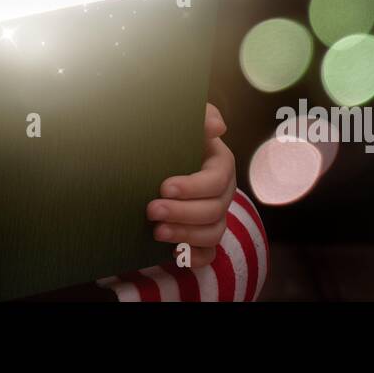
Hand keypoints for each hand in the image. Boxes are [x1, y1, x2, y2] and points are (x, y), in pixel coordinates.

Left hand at [147, 103, 235, 269]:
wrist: (152, 160)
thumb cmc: (169, 137)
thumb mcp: (183, 121)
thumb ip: (201, 115)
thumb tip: (218, 127)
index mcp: (220, 164)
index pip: (216, 180)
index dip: (193, 187)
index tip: (164, 187)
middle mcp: (222, 192)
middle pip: (215, 210)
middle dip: (183, 213)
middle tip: (151, 210)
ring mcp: (216, 216)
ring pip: (213, 234)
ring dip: (186, 235)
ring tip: (156, 231)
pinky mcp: (204, 236)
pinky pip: (209, 255)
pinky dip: (194, 257)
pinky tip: (173, 253)